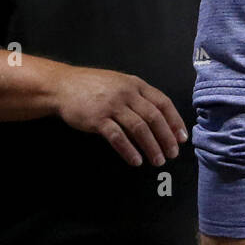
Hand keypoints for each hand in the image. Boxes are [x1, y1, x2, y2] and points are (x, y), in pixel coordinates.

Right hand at [53, 66, 185, 166]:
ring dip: (151, 147)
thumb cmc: (94, 87)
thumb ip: (139, 97)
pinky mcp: (97, 119)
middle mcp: (127, 93)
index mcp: (136, 84)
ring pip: (139, 128)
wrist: (62, 86)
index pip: (163, 103)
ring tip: (157, 160)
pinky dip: (129, 150)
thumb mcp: (121, 83)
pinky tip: (136, 160)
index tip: (182, 138)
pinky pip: (118, 137)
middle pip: (154, 117)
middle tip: (172, 154)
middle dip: (166, 138)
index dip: (175, 121)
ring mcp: (112, 106)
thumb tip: (162, 120)